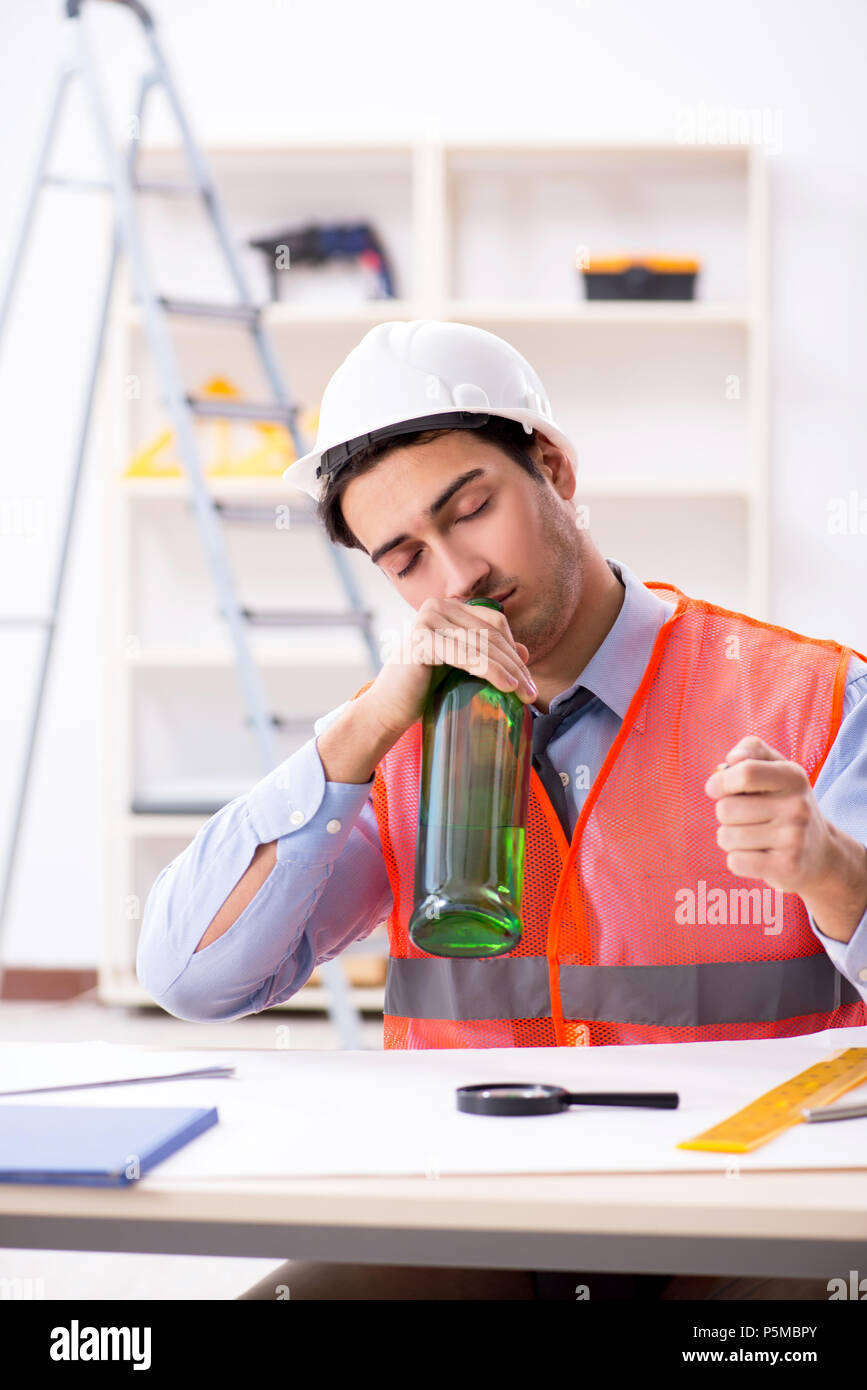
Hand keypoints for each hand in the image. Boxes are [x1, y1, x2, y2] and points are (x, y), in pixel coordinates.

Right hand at [364, 595, 535, 739]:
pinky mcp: (422, 638)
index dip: (514, 649)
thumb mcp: (461, 667)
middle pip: (491, 633)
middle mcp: (437, 606)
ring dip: (509, 670)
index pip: (494, 622)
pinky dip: (491, 671)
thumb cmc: (423, 690)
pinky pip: (466, 655)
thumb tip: (524, 651)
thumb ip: (487, 654)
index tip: (528, 678)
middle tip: (532, 692)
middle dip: (516, 664)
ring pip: (483, 644)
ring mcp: (427, 619)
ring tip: (525, 694)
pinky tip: (507, 686)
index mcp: (447, 608)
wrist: (387, 709)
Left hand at [703, 734, 835, 895]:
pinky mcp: (786, 867)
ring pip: (726, 837)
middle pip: (726, 809)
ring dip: (730, 839)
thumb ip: (752, 750)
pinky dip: (738, 861)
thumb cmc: (786, 805)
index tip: (715, 788)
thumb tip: (731, 759)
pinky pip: (735, 862)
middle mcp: (797, 806)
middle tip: (747, 819)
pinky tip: (758, 857)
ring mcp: (793, 838)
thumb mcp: (777, 770)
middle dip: (725, 815)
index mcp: (793, 777)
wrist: (821, 854)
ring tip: (754, 838)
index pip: (745, 772)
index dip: (720, 781)